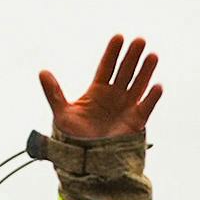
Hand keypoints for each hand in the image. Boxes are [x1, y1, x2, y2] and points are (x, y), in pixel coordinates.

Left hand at [40, 35, 161, 142]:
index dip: (113, 52)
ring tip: (152, 55)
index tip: (119, 37)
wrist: (87, 162)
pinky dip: (152, 97)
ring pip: (138, 84)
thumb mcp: (62, 113)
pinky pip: (146, 106)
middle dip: (132, 56)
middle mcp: (114, 96)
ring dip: (146, 70)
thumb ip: (54, 92)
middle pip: (125, 71)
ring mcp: (126, 107)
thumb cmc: (73, 138)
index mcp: (97, 91)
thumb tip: (42, 72)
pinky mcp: (136, 122)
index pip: (106, 66)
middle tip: (139, 40)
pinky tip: (157, 85)